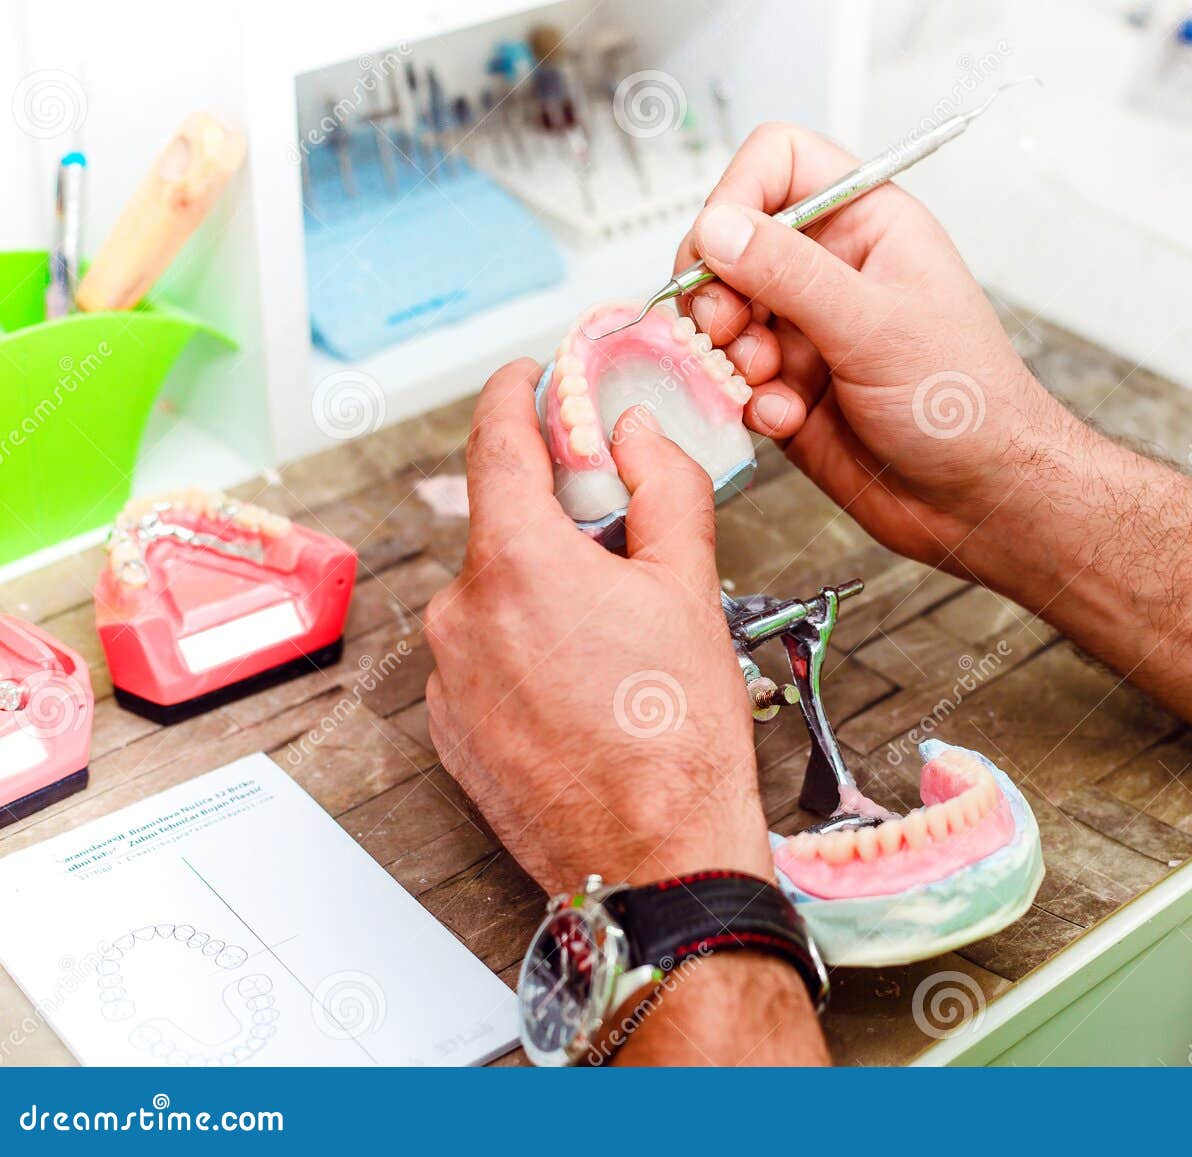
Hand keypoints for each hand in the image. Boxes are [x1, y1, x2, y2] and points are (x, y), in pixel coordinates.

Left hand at [424, 360, 770, 893]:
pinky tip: (583, 689)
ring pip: (494, 598)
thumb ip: (662, 487)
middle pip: (503, 529)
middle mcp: (463, 615)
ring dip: (543, 595)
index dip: (513, 395)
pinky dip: (523, 651)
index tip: (526, 378)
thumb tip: (634, 434)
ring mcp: (449, 678)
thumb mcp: (689, 587)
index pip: (495, 443)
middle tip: (621, 545)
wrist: (654, 856)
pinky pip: (482, 658)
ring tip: (614, 645)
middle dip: (556, 521)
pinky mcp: (450, 729)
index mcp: (518, 564)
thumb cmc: (677, 736)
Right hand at [674, 122, 1075, 580]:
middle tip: (726, 328)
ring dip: (730, 353)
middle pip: (731, 242)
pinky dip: (748, 401)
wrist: (978, 498)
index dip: (738, 195)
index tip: (720, 246)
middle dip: (717, 289)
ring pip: (723, 317)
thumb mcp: (876, 325)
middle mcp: (831, 270)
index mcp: (867, 223)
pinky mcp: (789, 388)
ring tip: (764, 380)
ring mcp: (807, 330)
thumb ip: (790, 272)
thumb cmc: (966, 402)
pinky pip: (735, 381)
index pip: (778, 163)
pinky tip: (786, 420)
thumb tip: (718, 228)